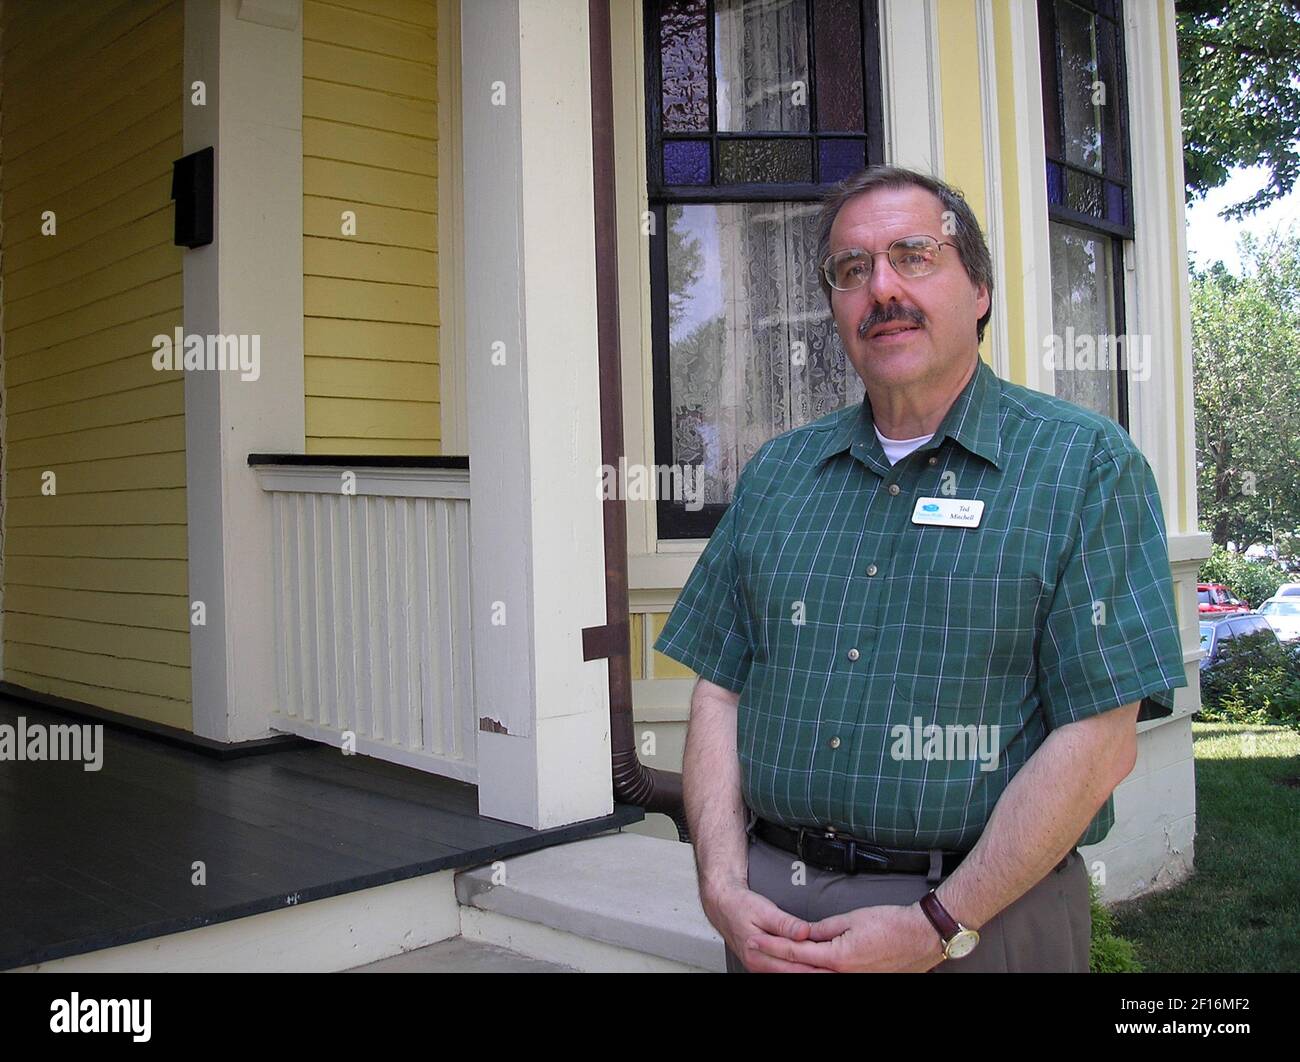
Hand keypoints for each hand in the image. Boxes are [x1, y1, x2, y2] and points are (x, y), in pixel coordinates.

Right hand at [701, 880, 832, 972]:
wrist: (723, 904)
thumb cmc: (741, 906)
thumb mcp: (764, 910)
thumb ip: (785, 923)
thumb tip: (804, 932)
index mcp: (758, 954)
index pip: (794, 967)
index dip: (816, 967)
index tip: (833, 966)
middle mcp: (758, 964)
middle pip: (793, 974)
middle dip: (815, 972)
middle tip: (836, 969)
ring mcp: (759, 965)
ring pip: (789, 974)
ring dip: (808, 971)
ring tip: (828, 968)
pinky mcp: (762, 962)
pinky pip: (783, 969)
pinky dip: (798, 968)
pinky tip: (811, 964)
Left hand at [749, 901, 945, 972]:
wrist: (921, 937)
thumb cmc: (891, 924)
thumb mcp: (851, 918)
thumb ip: (824, 928)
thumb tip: (805, 932)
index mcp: (838, 958)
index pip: (796, 952)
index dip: (773, 946)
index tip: (757, 940)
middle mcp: (843, 975)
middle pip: (802, 971)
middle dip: (777, 962)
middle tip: (757, 950)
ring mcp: (853, 980)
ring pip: (816, 976)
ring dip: (794, 969)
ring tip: (776, 959)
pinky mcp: (862, 979)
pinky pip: (831, 977)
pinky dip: (815, 972)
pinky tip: (807, 967)